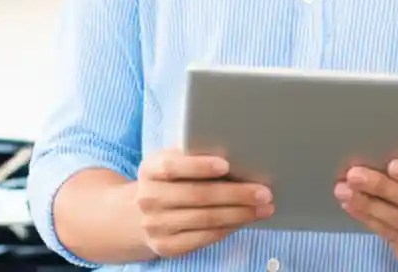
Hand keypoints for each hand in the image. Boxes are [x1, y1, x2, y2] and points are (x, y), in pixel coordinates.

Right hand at [133, 148, 274, 258]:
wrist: (134, 217)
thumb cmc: (166, 182)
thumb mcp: (168, 163)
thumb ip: (191, 155)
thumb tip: (236, 150)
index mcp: (149, 170)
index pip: (173, 166)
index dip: (199, 166)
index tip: (226, 165)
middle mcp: (149, 198)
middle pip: (198, 196)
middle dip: (235, 194)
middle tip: (264, 192)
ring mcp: (156, 225)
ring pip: (206, 219)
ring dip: (240, 214)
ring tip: (264, 208)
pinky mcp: (166, 246)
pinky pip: (204, 237)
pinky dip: (228, 228)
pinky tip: (244, 220)